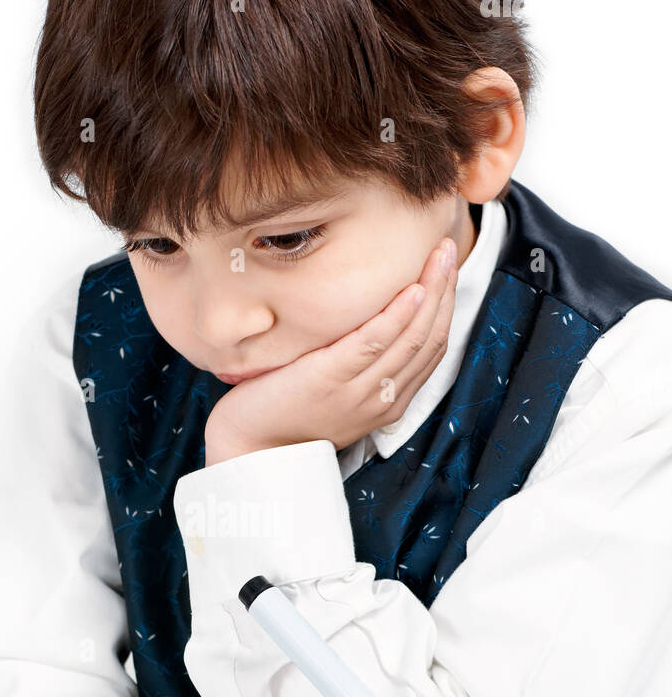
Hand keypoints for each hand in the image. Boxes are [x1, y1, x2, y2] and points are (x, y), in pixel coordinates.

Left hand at [205, 236, 458, 464]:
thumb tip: (366, 317)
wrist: (249, 449)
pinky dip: (396, 317)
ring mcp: (358, 392)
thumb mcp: (333, 391)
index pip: (432, 350)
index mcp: (388, 402)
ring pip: (411, 338)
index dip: (445, 307)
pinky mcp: (330, 380)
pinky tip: (410, 290)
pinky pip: (373, 344)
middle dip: (444, 290)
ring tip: (437, 255)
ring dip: (430, 292)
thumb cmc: (284, 414)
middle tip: (447, 247)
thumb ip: (355, 364)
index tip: (446, 270)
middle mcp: (382, 399)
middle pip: (428, 339)